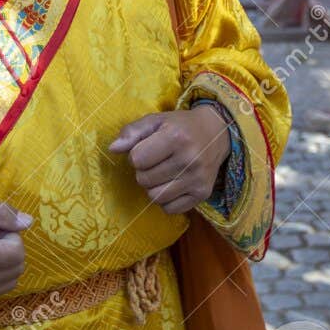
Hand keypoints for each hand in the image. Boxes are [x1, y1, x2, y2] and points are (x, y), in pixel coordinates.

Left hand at [108, 106, 228, 214]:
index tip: (148, 148)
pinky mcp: (203, 193)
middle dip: (144, 171)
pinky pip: (170, 209)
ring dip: (153, 187)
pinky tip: (173, 184)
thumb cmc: (181, 126)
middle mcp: (189, 159)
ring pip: (155, 197)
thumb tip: (112, 149)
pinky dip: (166, 199)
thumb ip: (132, 132)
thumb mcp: (156, 120)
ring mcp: (197, 179)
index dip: (137, 154)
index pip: (137, 160)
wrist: (217, 133)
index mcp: (175, 137)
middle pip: (144, 180)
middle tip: (156, 161)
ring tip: (163, 173)